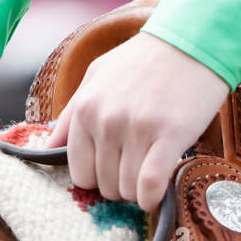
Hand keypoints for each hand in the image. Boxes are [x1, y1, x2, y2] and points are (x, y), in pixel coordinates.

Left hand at [46, 32, 228, 211]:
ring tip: (152, 170)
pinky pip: (149, 185)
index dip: (99, 178)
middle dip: (121, 184)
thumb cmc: (145, 61)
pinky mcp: (169, 136)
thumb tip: (49, 147)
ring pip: (127, 189)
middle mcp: (106, 121)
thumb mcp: (97, 77)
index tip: (116, 171)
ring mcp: (137, 129)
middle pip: (104, 185)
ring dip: (140, 191)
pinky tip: (158, 194)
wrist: (191, 42)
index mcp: (85, 108)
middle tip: (138, 167)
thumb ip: (72, 114)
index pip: (79, 172)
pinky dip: (152, 198)